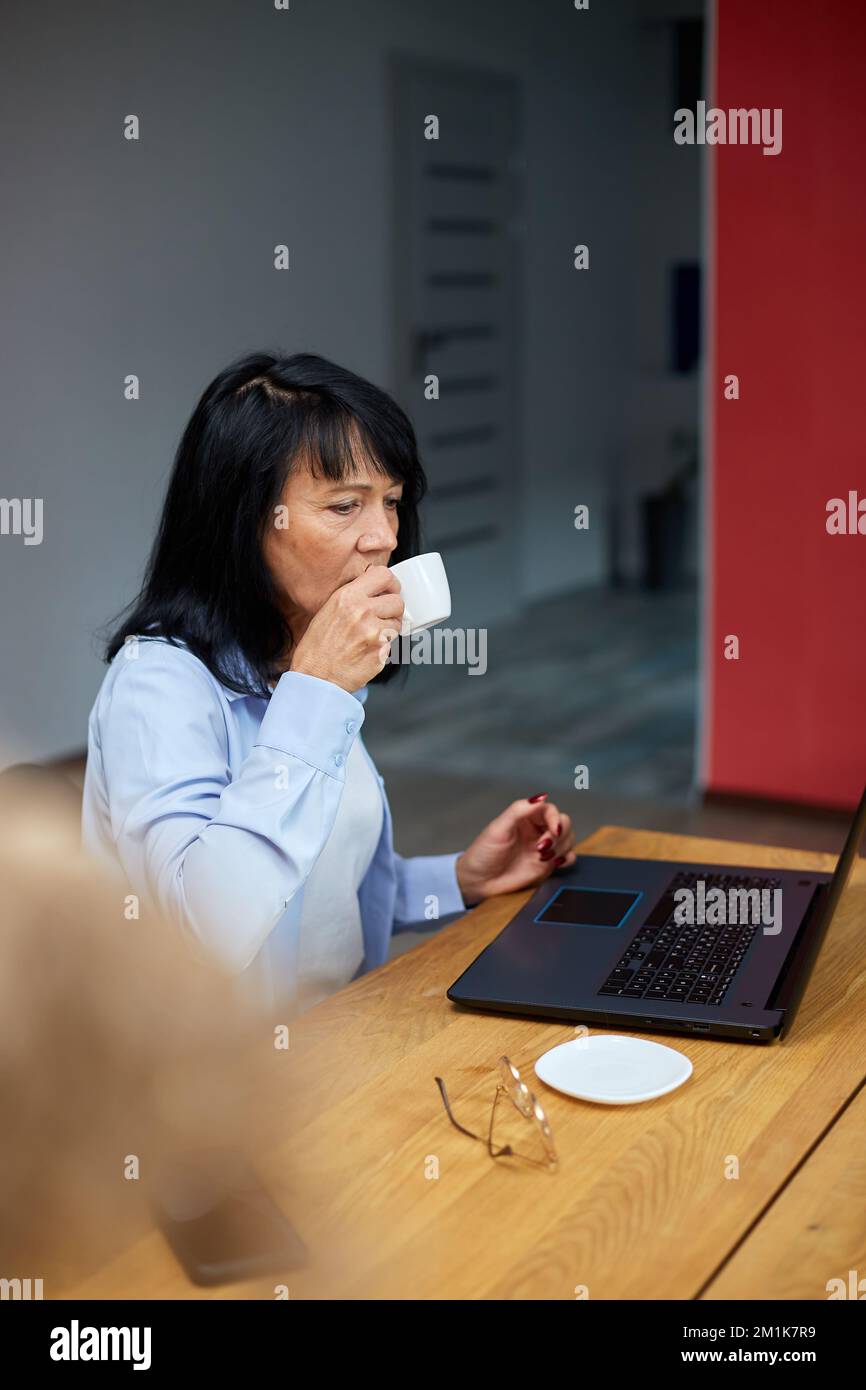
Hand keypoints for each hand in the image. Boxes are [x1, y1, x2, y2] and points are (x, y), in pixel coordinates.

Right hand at [289, 565, 404, 691]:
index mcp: (348, 596)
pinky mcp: (381, 652)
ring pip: (397, 623)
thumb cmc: (317, 647)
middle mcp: (362, 611)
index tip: (390, 590)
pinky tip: (366, 650)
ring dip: (389, 629)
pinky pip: (392, 644)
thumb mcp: (329, 609)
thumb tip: (375, 591)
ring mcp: (374, 632)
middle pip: (397, 601)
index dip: (391, 584)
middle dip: (393, 609)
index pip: (383, 575)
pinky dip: (383, 647)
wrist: (314, 677)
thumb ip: (353, 597)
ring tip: (369, 637)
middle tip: (383, 616)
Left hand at [454, 793, 576, 905]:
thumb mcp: (498, 828)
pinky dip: (567, 858)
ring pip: (568, 839)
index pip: (549, 810)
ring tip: (542, 856)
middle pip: (563, 823)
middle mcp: (536, 830)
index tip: (554, 829)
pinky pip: (568, 857)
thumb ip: (519, 810)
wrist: (479, 882)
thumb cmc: (483, 854)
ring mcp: (543, 848)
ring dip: (561, 847)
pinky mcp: (547, 864)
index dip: (555, 818)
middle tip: (543, 847)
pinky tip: (555, 862)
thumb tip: (541, 797)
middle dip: (559, 834)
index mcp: (525, 818)